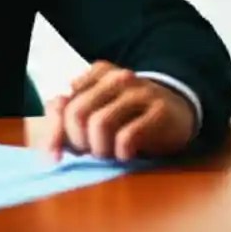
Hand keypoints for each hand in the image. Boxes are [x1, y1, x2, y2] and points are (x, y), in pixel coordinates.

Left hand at [40, 61, 194, 161]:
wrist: (179, 109)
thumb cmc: (131, 114)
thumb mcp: (99, 109)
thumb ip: (71, 114)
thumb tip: (51, 136)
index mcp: (97, 73)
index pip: (61, 104)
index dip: (54, 134)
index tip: (54, 157)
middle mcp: (117, 78)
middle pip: (77, 113)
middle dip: (78, 141)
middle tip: (89, 154)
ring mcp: (140, 92)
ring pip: (100, 123)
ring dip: (100, 148)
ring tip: (108, 155)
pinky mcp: (159, 112)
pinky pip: (127, 136)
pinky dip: (121, 152)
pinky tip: (126, 155)